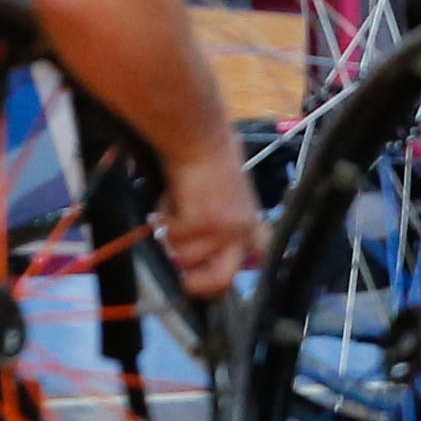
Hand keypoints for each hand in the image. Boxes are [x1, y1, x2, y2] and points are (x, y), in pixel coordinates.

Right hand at [153, 136, 267, 299]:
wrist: (198, 137)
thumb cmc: (209, 154)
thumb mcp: (226, 191)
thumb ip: (221, 218)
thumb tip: (199, 247)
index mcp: (250, 220)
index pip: (257, 256)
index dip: (238, 270)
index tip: (220, 274)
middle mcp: (242, 229)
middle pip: (222, 278)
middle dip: (197, 284)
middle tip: (181, 282)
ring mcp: (223, 228)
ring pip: (185, 255)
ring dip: (172, 235)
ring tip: (173, 206)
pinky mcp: (200, 221)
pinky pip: (172, 235)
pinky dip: (164, 217)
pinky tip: (170, 197)